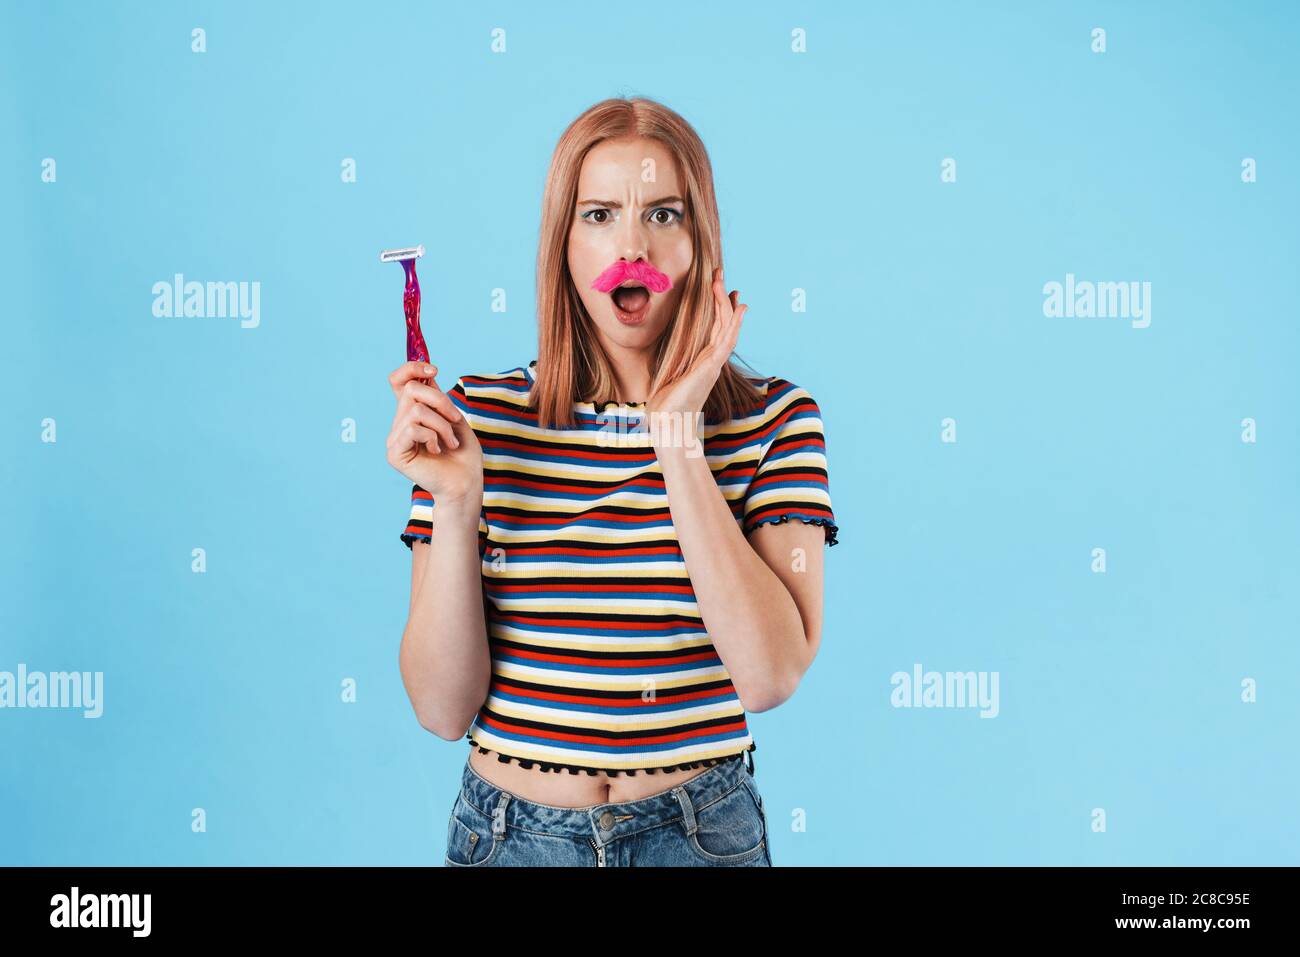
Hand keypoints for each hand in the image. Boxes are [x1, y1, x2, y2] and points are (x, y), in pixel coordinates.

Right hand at [385, 360, 482, 503]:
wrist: (466, 482)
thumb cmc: (463, 453)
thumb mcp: (453, 417)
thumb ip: (436, 395)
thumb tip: (425, 370)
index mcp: (412, 413)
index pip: (399, 380)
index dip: (412, 368)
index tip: (434, 371)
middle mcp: (400, 423)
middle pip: (412, 390)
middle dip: (441, 402)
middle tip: (456, 421)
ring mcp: (395, 438)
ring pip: (416, 410)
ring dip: (442, 425)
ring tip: (450, 442)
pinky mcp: (395, 453)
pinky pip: (412, 429)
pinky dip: (432, 436)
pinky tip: (437, 450)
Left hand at [646, 266, 746, 435]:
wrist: (669, 426)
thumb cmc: (665, 409)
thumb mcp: (663, 381)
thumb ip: (665, 370)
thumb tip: (653, 363)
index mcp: (700, 363)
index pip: (713, 331)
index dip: (717, 311)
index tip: (719, 291)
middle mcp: (710, 362)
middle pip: (721, 325)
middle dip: (721, 300)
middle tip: (721, 277)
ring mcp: (713, 364)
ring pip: (725, 328)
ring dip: (725, 304)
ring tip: (724, 283)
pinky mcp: (711, 367)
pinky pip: (726, 340)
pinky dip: (733, 322)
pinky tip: (738, 307)